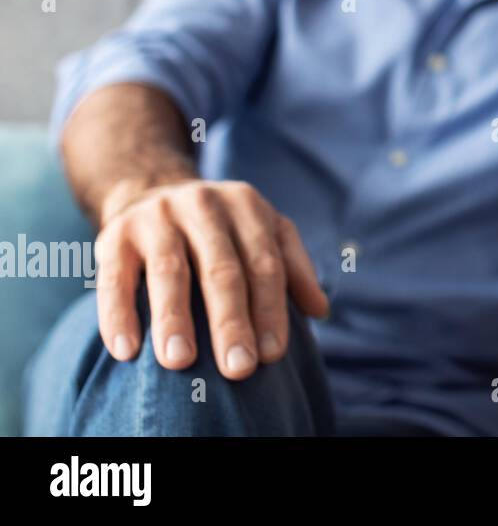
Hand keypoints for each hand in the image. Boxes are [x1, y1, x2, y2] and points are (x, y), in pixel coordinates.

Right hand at [95, 178, 329, 379]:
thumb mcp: (262, 231)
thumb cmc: (221, 228)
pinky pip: (115, 277)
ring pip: (170, 270)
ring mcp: (157, 216)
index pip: (264, 263)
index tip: (273, 355)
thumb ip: (292, 267)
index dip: (270, 309)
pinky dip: (119, 314)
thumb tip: (320, 310)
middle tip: (238, 368)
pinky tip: (127, 350)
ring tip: (181, 362)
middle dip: (231, 321)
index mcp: (246, 206)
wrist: (151, 190)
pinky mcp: (115, 233)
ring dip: (175, 319)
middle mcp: (203, 205)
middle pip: (221, 269)